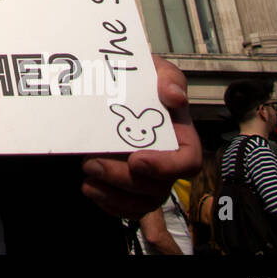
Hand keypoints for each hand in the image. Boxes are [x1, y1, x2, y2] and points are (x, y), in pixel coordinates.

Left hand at [80, 54, 201, 217]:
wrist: (109, 88)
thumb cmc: (138, 79)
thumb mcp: (153, 68)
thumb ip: (168, 77)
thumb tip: (175, 96)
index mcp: (180, 136)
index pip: (189, 162)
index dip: (166, 167)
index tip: (136, 160)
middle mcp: (167, 161)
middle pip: (158, 187)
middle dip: (124, 180)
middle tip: (92, 163)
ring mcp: (149, 178)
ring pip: (142, 202)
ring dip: (113, 195)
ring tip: (87, 176)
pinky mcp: (130, 188)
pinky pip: (127, 209)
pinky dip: (108, 203)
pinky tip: (90, 187)